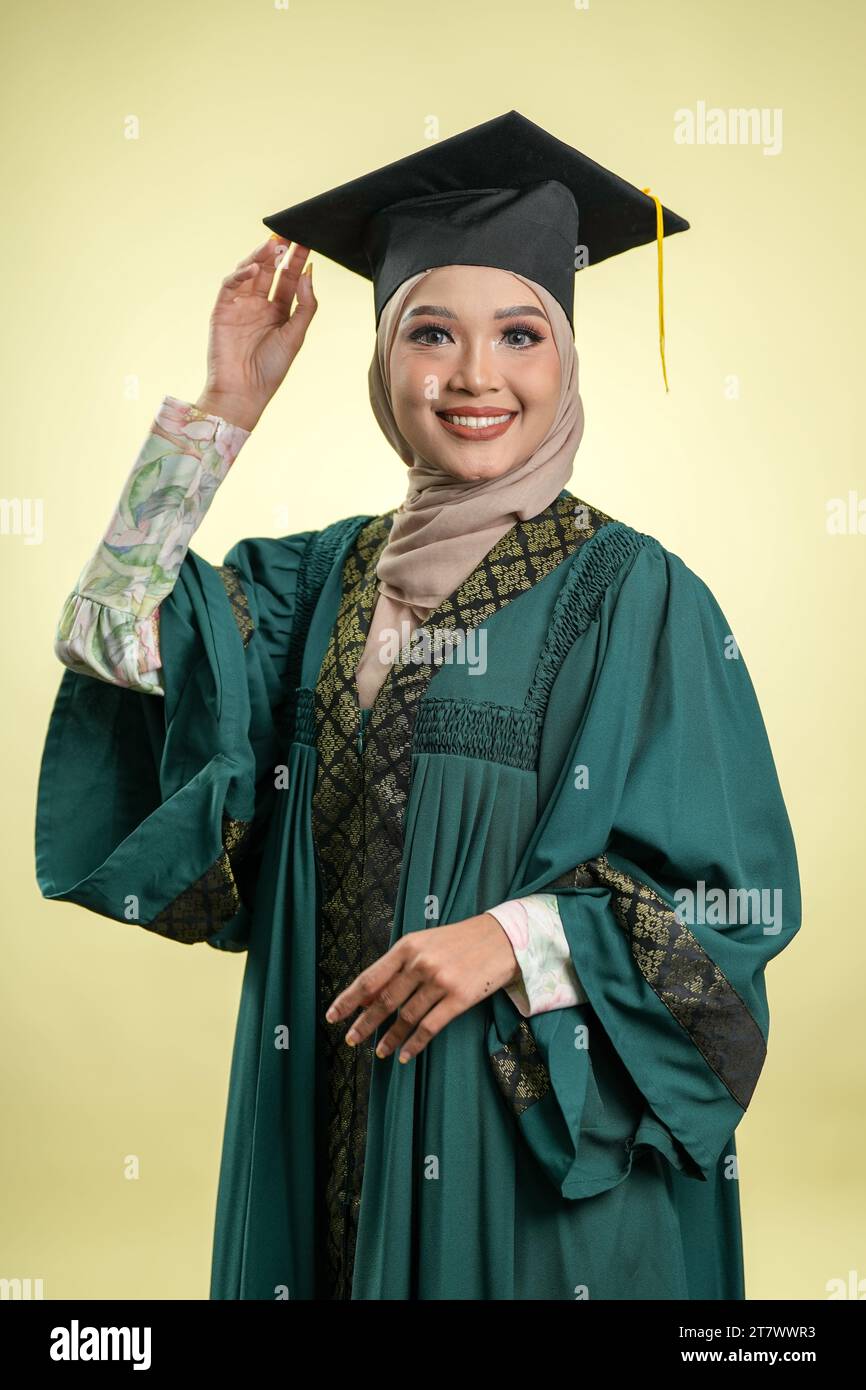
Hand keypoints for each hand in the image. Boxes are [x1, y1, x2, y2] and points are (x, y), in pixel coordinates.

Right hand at [195, 237, 316, 431]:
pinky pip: (230, 285)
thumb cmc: (271, 370)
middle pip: (270, 271)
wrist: (243, 392)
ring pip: (249, 272)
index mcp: (279, 312)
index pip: (289, 279)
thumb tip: (309, 272)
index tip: (305, 242)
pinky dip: (240, 274)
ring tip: (274, 244)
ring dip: (260, 256)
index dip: (296, 261)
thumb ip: (305, 305)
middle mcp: (259, 305)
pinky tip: (253, 268)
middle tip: (289, 235)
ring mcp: (240, 305)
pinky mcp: (222, 309)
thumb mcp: (295, 335)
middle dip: (279, 252)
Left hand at [324, 913, 521, 1063]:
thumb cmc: (459, 941)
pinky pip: (430, 1027)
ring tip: (380, 1052)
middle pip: (384, 1001)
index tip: (332, 1016)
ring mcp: (440, 981)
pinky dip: (415, 1044)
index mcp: (408, 947)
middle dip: (364, 1024)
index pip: (369, 978)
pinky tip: (406, 1054)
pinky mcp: (459, 998)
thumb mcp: (424, 944)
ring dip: (390, 1039)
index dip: (348, 1000)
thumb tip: (367, 996)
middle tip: (351, 1040)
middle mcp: (421, 963)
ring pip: (406, 1017)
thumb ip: (397, 967)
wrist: (503, 938)